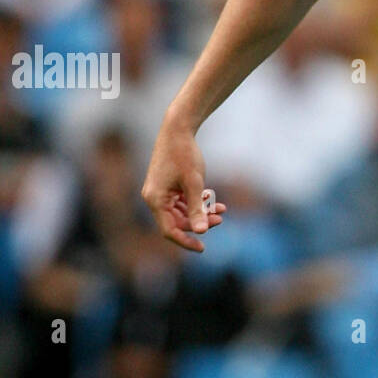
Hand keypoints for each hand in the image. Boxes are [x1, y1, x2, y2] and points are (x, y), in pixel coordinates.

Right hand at [141, 118, 225, 252]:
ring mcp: (161, 192)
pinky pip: (182, 202)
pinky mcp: (168, 186)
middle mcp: (154, 198)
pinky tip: (212, 199)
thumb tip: (201, 232)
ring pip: (182, 212)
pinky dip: (197, 202)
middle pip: (177, 222)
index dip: (186, 241)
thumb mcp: (194, 183)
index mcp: (155, 200)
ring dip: (201, 212)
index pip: (169, 230)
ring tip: (222, 210)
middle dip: (199, 222)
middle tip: (220, 219)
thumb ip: (197, 209)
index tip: (203, 248)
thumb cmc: (184, 154)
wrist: (177, 129)